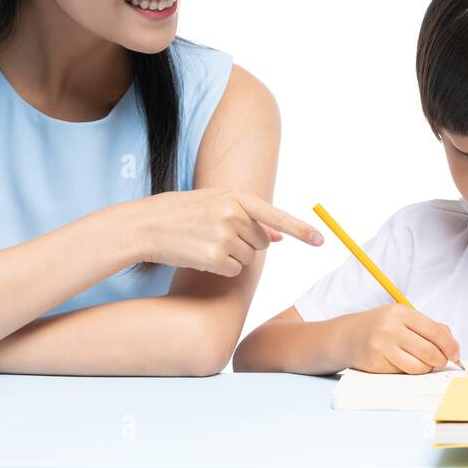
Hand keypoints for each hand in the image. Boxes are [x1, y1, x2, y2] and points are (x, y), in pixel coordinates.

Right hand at [126, 187, 323, 276]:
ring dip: (232, 256)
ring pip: (248, 259)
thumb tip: (277, 237)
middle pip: (261, 242)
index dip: (300, 229)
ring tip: (205, 242)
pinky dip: (221, 269)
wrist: (147, 225)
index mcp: (236, 197)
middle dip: (246, 243)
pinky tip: (201, 256)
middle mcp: (233, 214)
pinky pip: (234, 271)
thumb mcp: (215, 204)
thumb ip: (248, 217)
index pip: (276, 215)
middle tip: (217, 235)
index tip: (321, 241)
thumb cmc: (182, 213)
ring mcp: (224, 236)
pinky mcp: (214, 258)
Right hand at [340, 303, 460, 373]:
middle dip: (441, 360)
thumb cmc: (381, 327)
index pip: (435, 331)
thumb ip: (430, 328)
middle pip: (429, 351)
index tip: (455, 354)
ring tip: (420, 362)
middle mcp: (390, 327)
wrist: (348, 336)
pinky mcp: (376, 363)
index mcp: (401, 312)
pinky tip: (402, 363)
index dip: (449, 345)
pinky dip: (409, 371)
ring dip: (425, 368)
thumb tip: (453, 347)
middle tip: (441, 362)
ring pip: (419, 366)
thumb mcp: (403, 318)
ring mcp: (382, 346)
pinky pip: (404, 373)